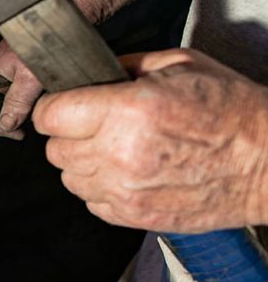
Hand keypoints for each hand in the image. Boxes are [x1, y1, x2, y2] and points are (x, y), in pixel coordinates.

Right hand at [0, 39, 44, 139]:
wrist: (62, 21)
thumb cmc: (42, 41)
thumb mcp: (29, 78)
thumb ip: (16, 103)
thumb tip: (6, 124)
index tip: (15, 134)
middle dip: (12, 119)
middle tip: (27, 129)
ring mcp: (12, 71)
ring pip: (13, 100)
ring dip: (25, 109)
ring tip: (38, 112)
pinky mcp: (26, 70)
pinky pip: (25, 92)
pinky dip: (34, 99)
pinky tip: (43, 100)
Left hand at [33, 49, 267, 231]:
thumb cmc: (231, 111)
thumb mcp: (180, 65)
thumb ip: (124, 66)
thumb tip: (88, 72)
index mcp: (127, 110)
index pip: (50, 115)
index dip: (54, 108)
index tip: (63, 106)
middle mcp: (119, 153)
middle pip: (55, 150)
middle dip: (69, 135)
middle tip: (96, 126)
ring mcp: (124, 189)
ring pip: (69, 179)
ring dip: (83, 164)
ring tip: (115, 149)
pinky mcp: (133, 215)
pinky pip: (91, 202)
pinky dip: (101, 188)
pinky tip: (128, 172)